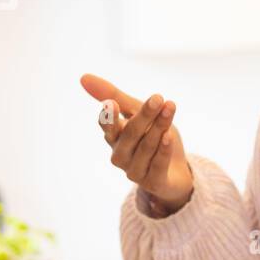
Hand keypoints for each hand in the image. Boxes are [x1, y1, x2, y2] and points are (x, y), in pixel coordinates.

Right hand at [80, 73, 193, 213]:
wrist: (176, 171)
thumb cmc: (152, 137)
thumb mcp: (137, 113)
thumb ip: (115, 97)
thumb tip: (83, 76)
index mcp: (114, 138)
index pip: (107, 126)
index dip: (108, 117)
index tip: (111, 103)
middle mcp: (120, 155)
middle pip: (131, 134)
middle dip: (145, 115)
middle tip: (158, 97)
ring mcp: (135, 171)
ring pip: (147, 146)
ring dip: (160, 126)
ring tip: (170, 107)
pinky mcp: (153, 182)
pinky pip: (157, 164)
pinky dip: (163, 150)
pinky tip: (169, 136)